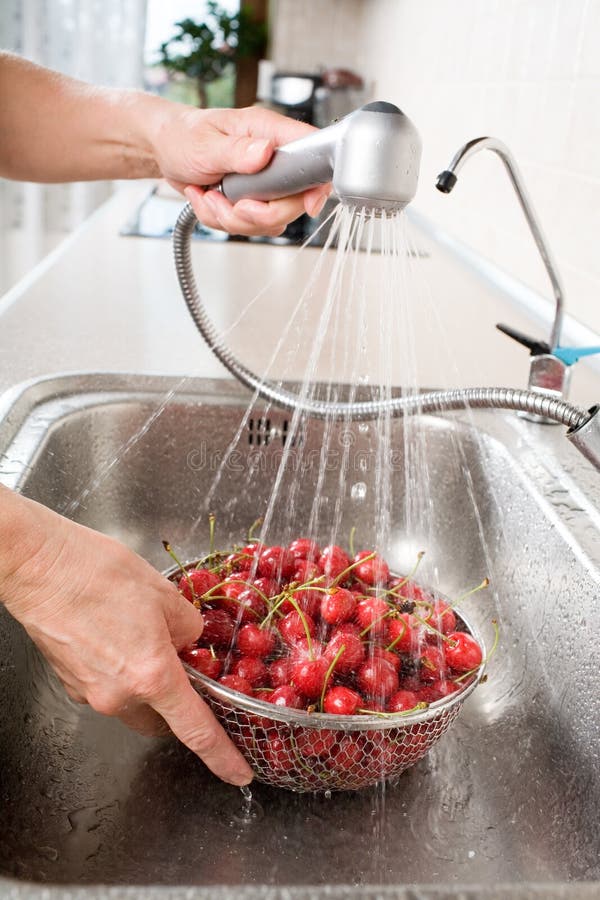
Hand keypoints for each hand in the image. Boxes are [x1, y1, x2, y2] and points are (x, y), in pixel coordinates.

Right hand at [0, 492, 252, 785]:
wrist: (40, 567)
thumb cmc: (100, 574)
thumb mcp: (165, 594)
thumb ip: (189, 627)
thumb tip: (190, 641)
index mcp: (152, 676)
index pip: (196, 730)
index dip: (221, 755)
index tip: (238, 773)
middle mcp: (119, 696)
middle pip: (160, 719)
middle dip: (176, 705)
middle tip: (185, 671)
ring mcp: (89, 693)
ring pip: (131, 703)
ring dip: (145, 684)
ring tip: (145, 638)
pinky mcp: (69, 683)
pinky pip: (106, 687)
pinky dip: (119, 671)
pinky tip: (117, 635)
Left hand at [150, 105, 330, 236]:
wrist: (164, 149)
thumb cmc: (183, 135)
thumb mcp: (205, 142)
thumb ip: (237, 150)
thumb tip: (264, 152)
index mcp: (269, 133)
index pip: (312, 153)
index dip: (316, 183)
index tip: (307, 203)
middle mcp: (272, 158)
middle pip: (294, 202)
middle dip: (260, 214)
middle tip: (234, 206)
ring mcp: (264, 183)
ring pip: (270, 220)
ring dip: (234, 219)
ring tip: (210, 197)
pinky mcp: (253, 201)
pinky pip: (249, 226)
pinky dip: (223, 221)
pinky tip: (208, 199)